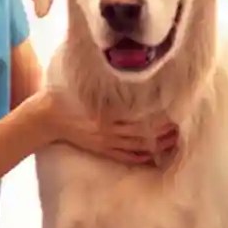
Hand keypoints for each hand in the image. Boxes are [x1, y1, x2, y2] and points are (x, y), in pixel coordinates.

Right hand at [31, 89, 178, 165]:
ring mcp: (105, 141)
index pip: (138, 115)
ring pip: (137, 146)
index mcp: (106, 111)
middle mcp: (108, 129)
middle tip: (180, 127)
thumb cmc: (66, 96)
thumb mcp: (87, 85)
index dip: (157, 115)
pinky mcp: (101, 149)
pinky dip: (140, 157)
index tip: (173, 109)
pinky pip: (124, 156)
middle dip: (163, 131)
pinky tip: (153, 156)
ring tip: (174, 141)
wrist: (46, 117)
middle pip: (142, 133)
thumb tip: (126, 70)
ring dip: (156, 145)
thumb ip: (106, 82)